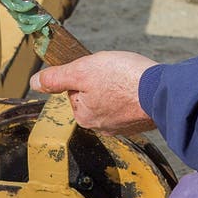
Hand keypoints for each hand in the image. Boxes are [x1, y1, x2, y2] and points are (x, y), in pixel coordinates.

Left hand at [29, 51, 156, 134]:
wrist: (163, 92)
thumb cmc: (123, 79)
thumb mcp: (82, 71)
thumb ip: (56, 78)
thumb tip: (34, 82)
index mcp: (83, 116)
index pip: (74, 89)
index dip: (86, 74)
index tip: (100, 70)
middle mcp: (100, 127)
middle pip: (93, 94)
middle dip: (102, 81)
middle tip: (117, 73)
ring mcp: (121, 127)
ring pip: (112, 99)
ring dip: (119, 87)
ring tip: (129, 80)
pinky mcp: (139, 123)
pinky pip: (129, 105)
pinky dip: (132, 95)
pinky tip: (140, 89)